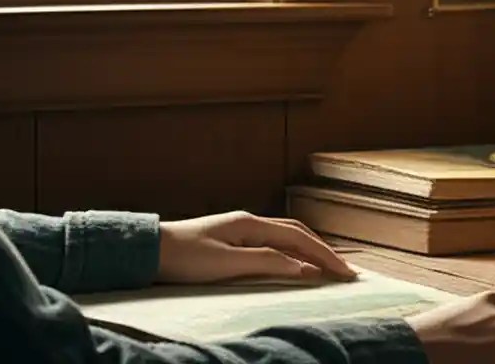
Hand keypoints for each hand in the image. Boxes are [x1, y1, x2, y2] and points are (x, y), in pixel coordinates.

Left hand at [156, 211, 356, 283]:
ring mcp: (240, 228)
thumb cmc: (184, 258)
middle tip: (345, 271)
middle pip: (297, 232)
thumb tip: (304, 267)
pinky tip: (294, 263)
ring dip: (309, 249)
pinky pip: (272, 242)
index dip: (324, 255)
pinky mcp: (232, 238)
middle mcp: (249, 221)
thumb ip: (267, 262)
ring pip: (286, 235)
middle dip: (323, 250)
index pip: (299, 238)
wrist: (148, 249)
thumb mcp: (226, 263)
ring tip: (327, 266)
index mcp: (251, 224)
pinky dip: (292, 251)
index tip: (345, 273)